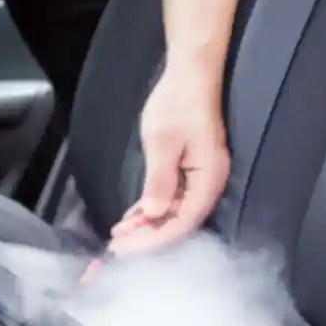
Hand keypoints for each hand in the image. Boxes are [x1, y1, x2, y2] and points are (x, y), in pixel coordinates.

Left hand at [79, 66, 228, 284]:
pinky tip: (129, 221)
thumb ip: (160, 180)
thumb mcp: (163, 142)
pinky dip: (150, 211)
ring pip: (173, 214)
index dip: (155, 239)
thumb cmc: (178, 103)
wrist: (189, 75)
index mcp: (209, 178)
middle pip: (179, 223)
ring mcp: (198, 180)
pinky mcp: (188, 174)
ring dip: (146, 227)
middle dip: (148, 238)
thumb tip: (154, 215)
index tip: (127, 249)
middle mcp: (208, 185)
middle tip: (116, 248)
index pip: (184, 222)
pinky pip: (170, 200)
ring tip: (117, 237)